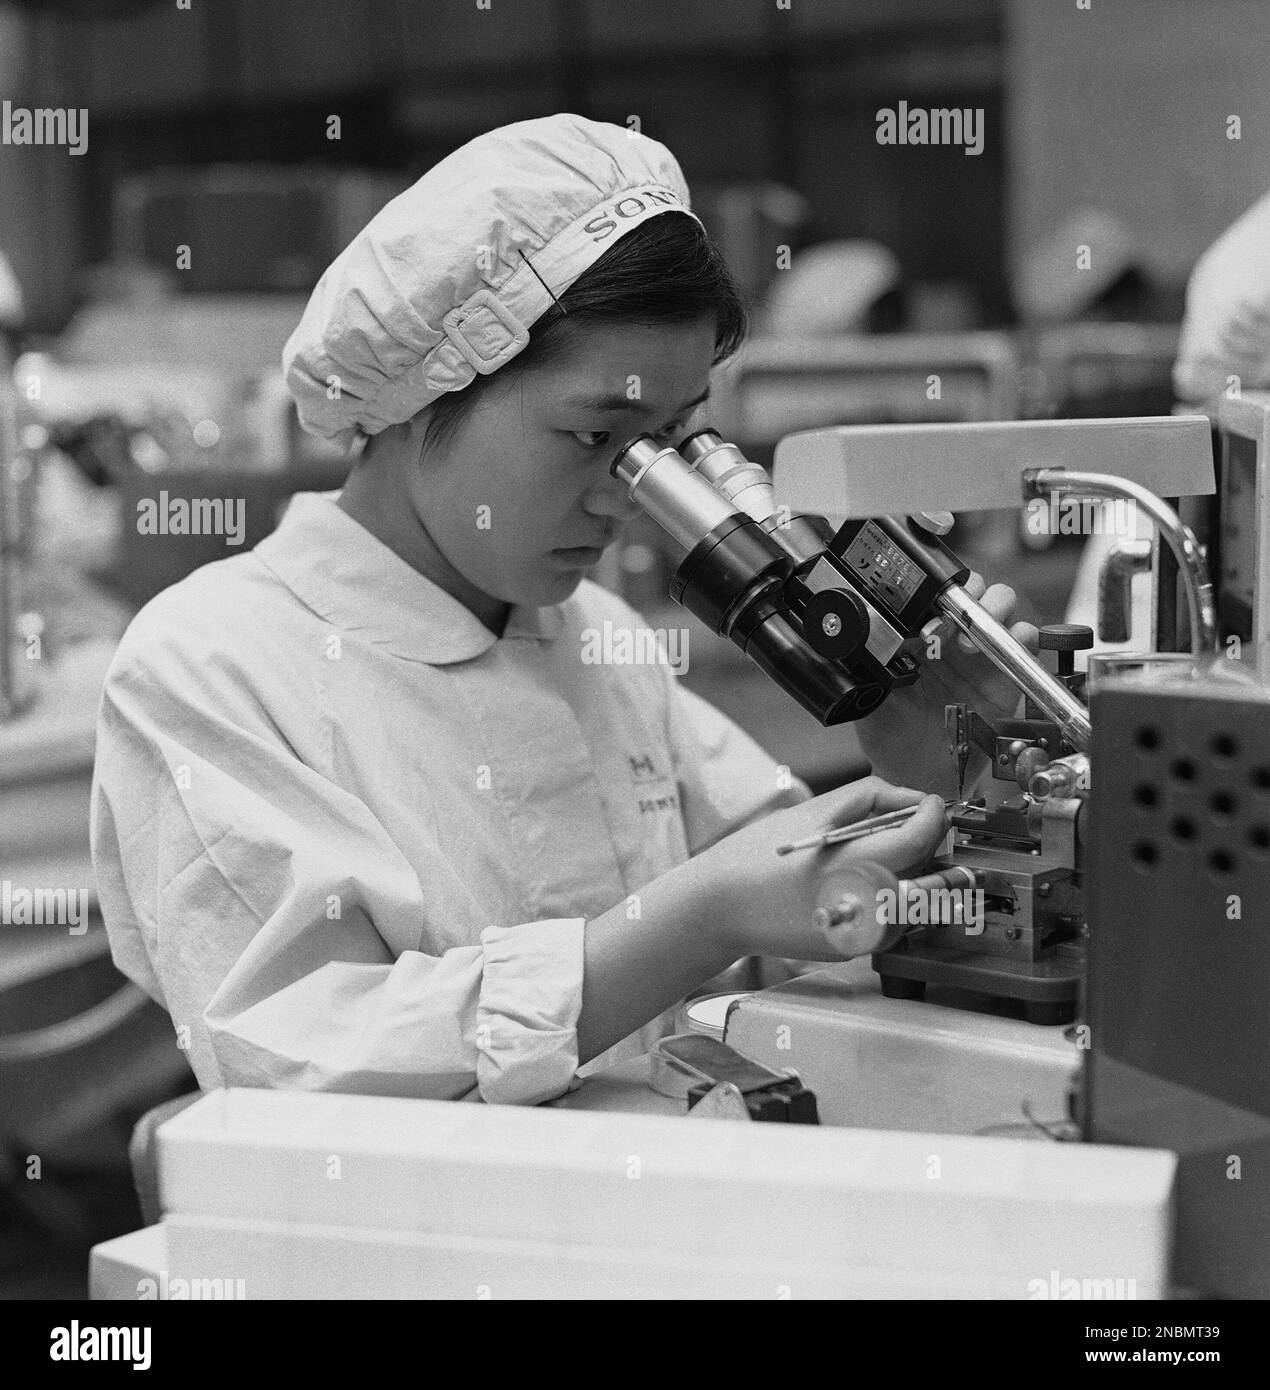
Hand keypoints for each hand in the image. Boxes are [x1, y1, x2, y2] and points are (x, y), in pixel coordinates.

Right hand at [691, 776, 947, 960]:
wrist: (721, 909)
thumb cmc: (760, 856)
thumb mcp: (814, 811)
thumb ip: (871, 799)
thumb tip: (915, 803)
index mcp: (853, 865)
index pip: (919, 840)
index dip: (933, 816)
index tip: (932, 805)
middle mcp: (865, 907)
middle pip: (928, 872)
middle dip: (928, 845)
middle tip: (913, 826)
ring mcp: (864, 935)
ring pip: (917, 898)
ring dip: (913, 871)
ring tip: (879, 853)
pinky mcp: (858, 950)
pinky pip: (894, 918)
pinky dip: (892, 895)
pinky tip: (861, 881)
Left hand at [856, 572, 1038, 795]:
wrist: (918, 775)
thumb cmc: (893, 738)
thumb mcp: (873, 700)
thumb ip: (874, 670)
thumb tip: (870, 640)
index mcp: (919, 638)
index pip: (935, 596)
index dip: (936, 595)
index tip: (930, 613)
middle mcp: (952, 640)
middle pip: (973, 592)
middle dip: (970, 594)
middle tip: (956, 620)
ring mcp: (982, 656)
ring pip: (1001, 607)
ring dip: (994, 610)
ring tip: (976, 641)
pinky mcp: (1007, 677)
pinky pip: (1025, 643)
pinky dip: (1024, 634)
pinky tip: (1011, 644)